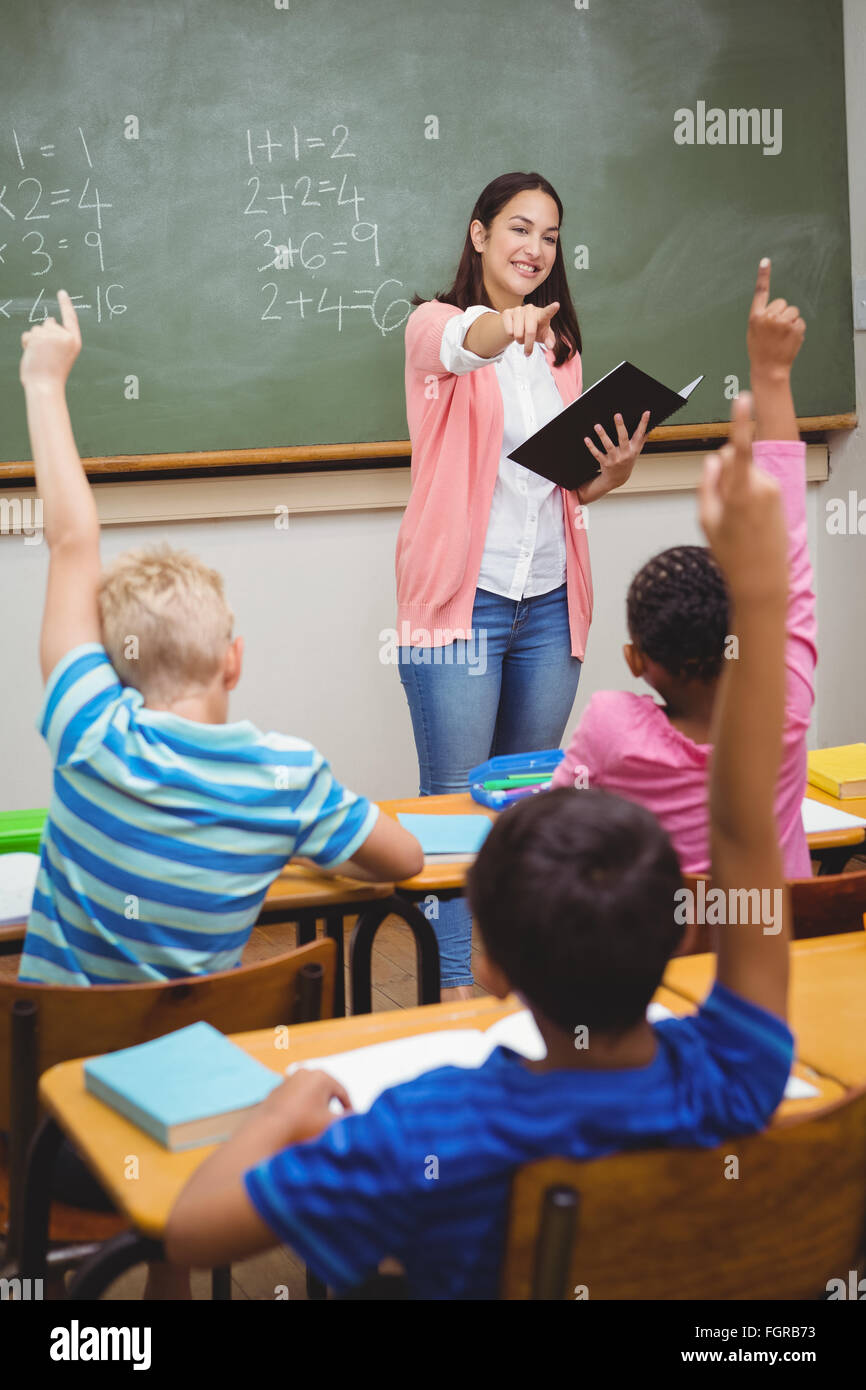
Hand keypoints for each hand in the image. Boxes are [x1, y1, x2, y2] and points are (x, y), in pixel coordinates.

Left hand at [20, 290, 81, 388]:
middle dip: (42, 334)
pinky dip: (26, 343)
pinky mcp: (39, 337)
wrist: (45, 385)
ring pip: (37, 328)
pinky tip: (32, 355)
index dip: (66, 304)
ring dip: (34, 341)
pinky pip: (27, 334)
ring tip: (40, 357)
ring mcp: (52, 336)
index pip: (70, 318)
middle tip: (45, 354)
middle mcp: (65, 337)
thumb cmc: (53, 373)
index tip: (61, 292)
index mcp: (74, 342)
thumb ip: (58, 337)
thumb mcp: (61, 353)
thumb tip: (50, 319)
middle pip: (49, 323)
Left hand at [259, 1068, 351, 1145]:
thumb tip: (354, 1117)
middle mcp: (306, 1072)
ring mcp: (290, 1079)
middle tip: (330, 1120)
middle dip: (330, 1104)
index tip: (350, 1119)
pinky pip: (295, 1096)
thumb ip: (346, 1118)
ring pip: (310, 1092)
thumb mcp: (330, 1123)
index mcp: (322, 1077)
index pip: (342, 1092)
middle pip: (326, 1089)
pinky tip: (298, 1120)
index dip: (348, 1107)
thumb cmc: (302, 1125)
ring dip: (315, 1104)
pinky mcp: (278, 1088)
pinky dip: (300, 1105)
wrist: (268, 1129)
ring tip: (313, 1122)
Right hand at [500, 300, 559, 356]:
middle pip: (530, 332)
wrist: (518, 324)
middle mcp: (530, 309)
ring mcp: (518, 309)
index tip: (557, 305)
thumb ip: (549, 340)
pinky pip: (509, 331)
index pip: (547, 313)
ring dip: (519, 341)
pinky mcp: (508, 312)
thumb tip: (550, 346)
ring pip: (518, 334)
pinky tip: (513, 330)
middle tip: (528, 353)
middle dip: (528, 345)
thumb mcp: (543, 335)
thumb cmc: (535, 329)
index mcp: (542, 314)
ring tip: (521, 337)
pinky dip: (511, 336)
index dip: (552, 309)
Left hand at [583, 410, 649, 490]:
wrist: (618, 478)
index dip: (643, 423)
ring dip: (603, 435)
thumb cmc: (628, 460)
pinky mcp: (605, 463)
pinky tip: (587, 439)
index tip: (646, 412)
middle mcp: (625, 454)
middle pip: (623, 438)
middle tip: (617, 415)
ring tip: (597, 426)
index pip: (640, 434)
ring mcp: (615, 459)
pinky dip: (591, 447)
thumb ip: (642, 438)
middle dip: (620, 426)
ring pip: (608, 446)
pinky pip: (597, 454)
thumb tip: (650, 425)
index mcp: (634, 448)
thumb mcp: (637, 450)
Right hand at [698, 392, 786, 603]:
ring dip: (736, 485)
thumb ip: (707, 485)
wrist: (761, 577)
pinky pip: (755, 481)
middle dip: (724, 471)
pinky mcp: (778, 494)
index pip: (740, 448)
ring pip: (745, 470)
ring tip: (736, 518)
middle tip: (720, 507)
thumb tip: (713, 459)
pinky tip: (747, 518)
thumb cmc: (730, 553)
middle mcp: (761, 486)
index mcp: (740, 492)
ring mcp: (772, 490)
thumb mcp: (706, 521)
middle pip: (734, 458)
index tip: (744, 398)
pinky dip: (747, 492)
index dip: (740, 421)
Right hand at [747, 258, 804, 378]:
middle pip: (782, 303)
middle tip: (776, 331)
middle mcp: (768, 317)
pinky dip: (797, 330)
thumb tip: (779, 308)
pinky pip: (800, 322)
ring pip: (793, 311)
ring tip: (783, 336)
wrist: (769, 368)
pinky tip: (789, 340)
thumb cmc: (760, 350)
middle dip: (782, 313)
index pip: (760, 292)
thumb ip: (764, 317)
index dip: (763, 276)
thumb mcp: (754, 331)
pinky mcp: (794, 327)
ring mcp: (782, 322)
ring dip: (791, 321)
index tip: (765, 261)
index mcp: (755, 316)